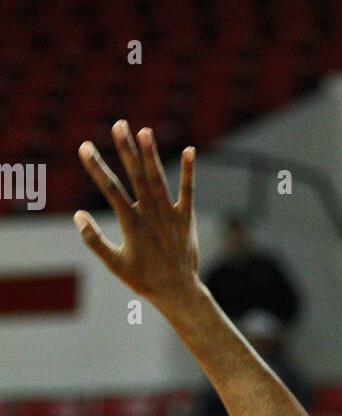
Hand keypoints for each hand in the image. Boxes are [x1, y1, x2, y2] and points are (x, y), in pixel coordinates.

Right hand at [75, 122, 199, 310]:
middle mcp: (150, 214)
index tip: (85, 147)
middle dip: (126, 149)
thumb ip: (94, 239)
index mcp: (131, 223)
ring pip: (159, 179)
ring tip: (144, 130)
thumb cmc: (142, 278)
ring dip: (151, 154)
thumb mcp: (114, 263)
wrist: (177, 290)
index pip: (110, 189)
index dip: (97, 167)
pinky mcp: (186, 217)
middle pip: (136, 176)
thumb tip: (78, 215)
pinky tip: (190, 150)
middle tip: (119, 124)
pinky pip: (188, 191)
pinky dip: (188, 171)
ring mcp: (169, 214)